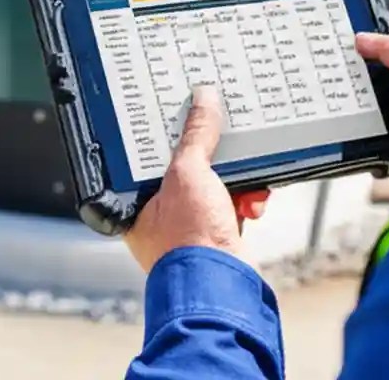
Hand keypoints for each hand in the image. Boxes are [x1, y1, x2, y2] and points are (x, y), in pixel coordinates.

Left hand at [124, 86, 269, 272]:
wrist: (223, 288)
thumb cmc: (189, 241)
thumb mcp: (189, 174)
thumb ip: (196, 136)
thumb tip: (203, 100)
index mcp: (135, 202)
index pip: (149, 156)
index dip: (170, 135)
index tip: (188, 115)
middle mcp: (157, 216)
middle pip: (187, 169)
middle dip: (214, 160)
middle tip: (225, 143)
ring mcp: (188, 228)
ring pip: (214, 187)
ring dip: (237, 182)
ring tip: (246, 185)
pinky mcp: (216, 237)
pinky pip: (232, 205)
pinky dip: (246, 200)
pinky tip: (253, 205)